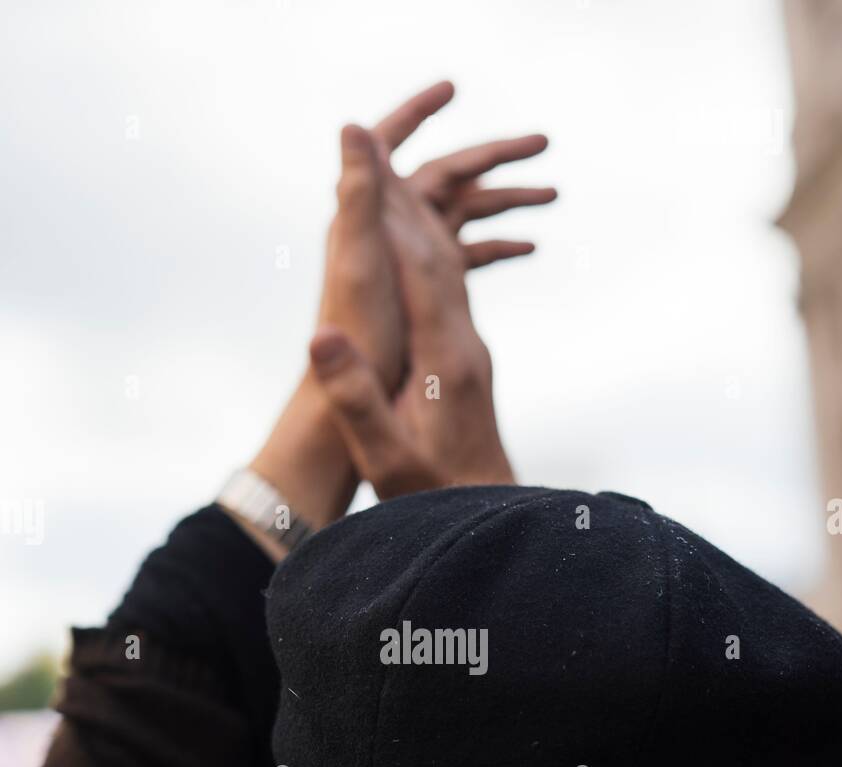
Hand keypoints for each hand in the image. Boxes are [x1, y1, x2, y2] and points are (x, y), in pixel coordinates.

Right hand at [250, 83, 552, 528]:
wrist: (489, 520)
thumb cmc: (432, 497)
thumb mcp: (387, 457)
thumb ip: (357, 399)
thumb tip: (320, 337)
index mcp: (444, 358)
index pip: (417, 264)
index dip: (388, 208)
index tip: (362, 159)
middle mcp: (464, 344)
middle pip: (435, 251)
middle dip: (399, 194)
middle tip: (366, 140)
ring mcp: (469, 352)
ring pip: (445, 266)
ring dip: (415, 217)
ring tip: (383, 176)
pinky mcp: (465, 363)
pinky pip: (446, 289)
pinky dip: (423, 254)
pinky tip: (408, 246)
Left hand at [319, 80, 555, 393]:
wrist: (350, 404)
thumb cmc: (357, 338)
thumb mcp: (360, 260)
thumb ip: (359, 194)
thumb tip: (352, 126)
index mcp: (367, 216)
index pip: (389, 145)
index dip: (418, 111)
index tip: (455, 88)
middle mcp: (387, 231)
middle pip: (444, 176)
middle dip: (493, 156)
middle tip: (545, 143)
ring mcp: (406, 261)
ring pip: (461, 213)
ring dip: (505, 200)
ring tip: (555, 196)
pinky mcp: (422, 292)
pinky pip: (463, 255)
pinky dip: (496, 244)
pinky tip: (531, 247)